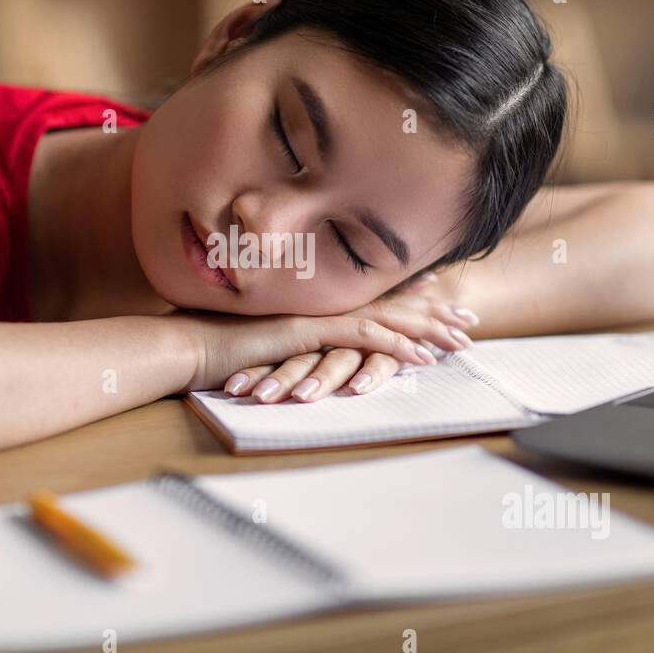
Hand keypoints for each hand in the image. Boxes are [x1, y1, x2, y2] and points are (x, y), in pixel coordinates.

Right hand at [216, 288, 479, 402]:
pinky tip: (423, 356)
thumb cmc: (211, 343)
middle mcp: (319, 303)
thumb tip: (285, 343)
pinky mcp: (309, 330)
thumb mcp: (256, 340)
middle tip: (467, 318)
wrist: (186, 344)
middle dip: (431, 312)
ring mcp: (316, 314)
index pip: (369, 297)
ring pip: (385, 318)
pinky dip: (395, 346)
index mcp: (312, 302)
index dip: (405, 297)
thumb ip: (279, 338)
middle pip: (387, 305)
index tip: (435, 296)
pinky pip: (363, 338)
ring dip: (427, 329)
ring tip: (461, 338)